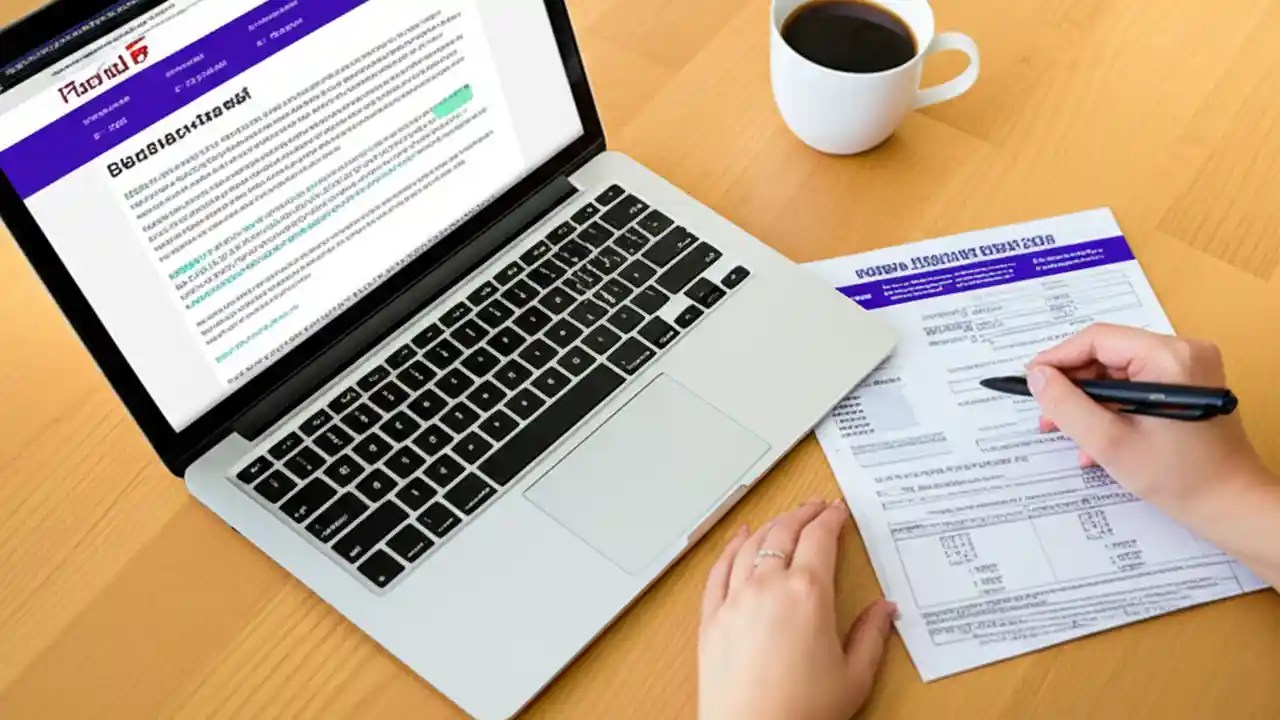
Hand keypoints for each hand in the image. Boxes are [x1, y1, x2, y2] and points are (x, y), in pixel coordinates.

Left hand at [698, 499, 895, 719]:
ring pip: (750, 545)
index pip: (820, 538)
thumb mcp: (854, 676)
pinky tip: (738, 538)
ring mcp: (735, 599)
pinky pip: (718, 570)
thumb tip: (885, 609)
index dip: (831, 519)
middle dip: (802, 514)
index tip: (838, 511)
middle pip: (784, 532)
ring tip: (783, 518)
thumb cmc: (803, 712)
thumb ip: (871, 636)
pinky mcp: (712, 617)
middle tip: (815, 507)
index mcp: (808, 593)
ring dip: (769, 525)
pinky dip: (729, 548)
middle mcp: (768, 586)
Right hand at [1026, 323, 1270, 516]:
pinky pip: (1138, 383)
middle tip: (1046, 413)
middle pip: (1109, 355)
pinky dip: (1114, 406)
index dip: (1057, 358)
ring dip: (1090, 400)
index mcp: (1169, 358)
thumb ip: (1066, 405)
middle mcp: (1184, 352)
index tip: (1030, 379)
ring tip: (1066, 430)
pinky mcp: (1191, 384)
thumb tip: (1037, 376)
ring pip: (1120, 371)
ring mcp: (1190, 367)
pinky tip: (1097, 435)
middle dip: (1073, 385)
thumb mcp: (1109, 443)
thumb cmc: (1179, 478)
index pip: (1098, 339)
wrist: (1232, 504)